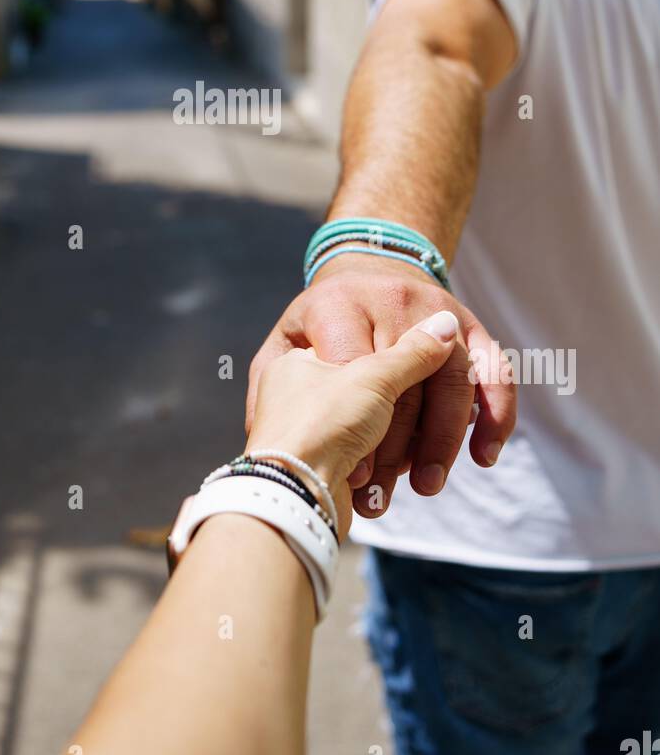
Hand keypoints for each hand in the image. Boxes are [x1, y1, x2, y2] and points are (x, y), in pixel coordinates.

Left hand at [248, 254, 515, 518]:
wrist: (367, 266)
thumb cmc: (312, 330)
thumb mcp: (283, 347)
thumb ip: (272, 380)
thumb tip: (256, 433)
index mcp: (336, 304)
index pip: (352, 363)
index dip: (349, 419)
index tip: (347, 463)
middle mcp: (390, 300)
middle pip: (403, 379)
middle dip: (392, 443)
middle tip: (380, 488)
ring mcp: (436, 309)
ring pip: (453, 380)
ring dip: (443, 441)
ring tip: (426, 486)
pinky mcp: (469, 326)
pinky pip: (495, 370)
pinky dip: (497, 416)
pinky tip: (484, 457)